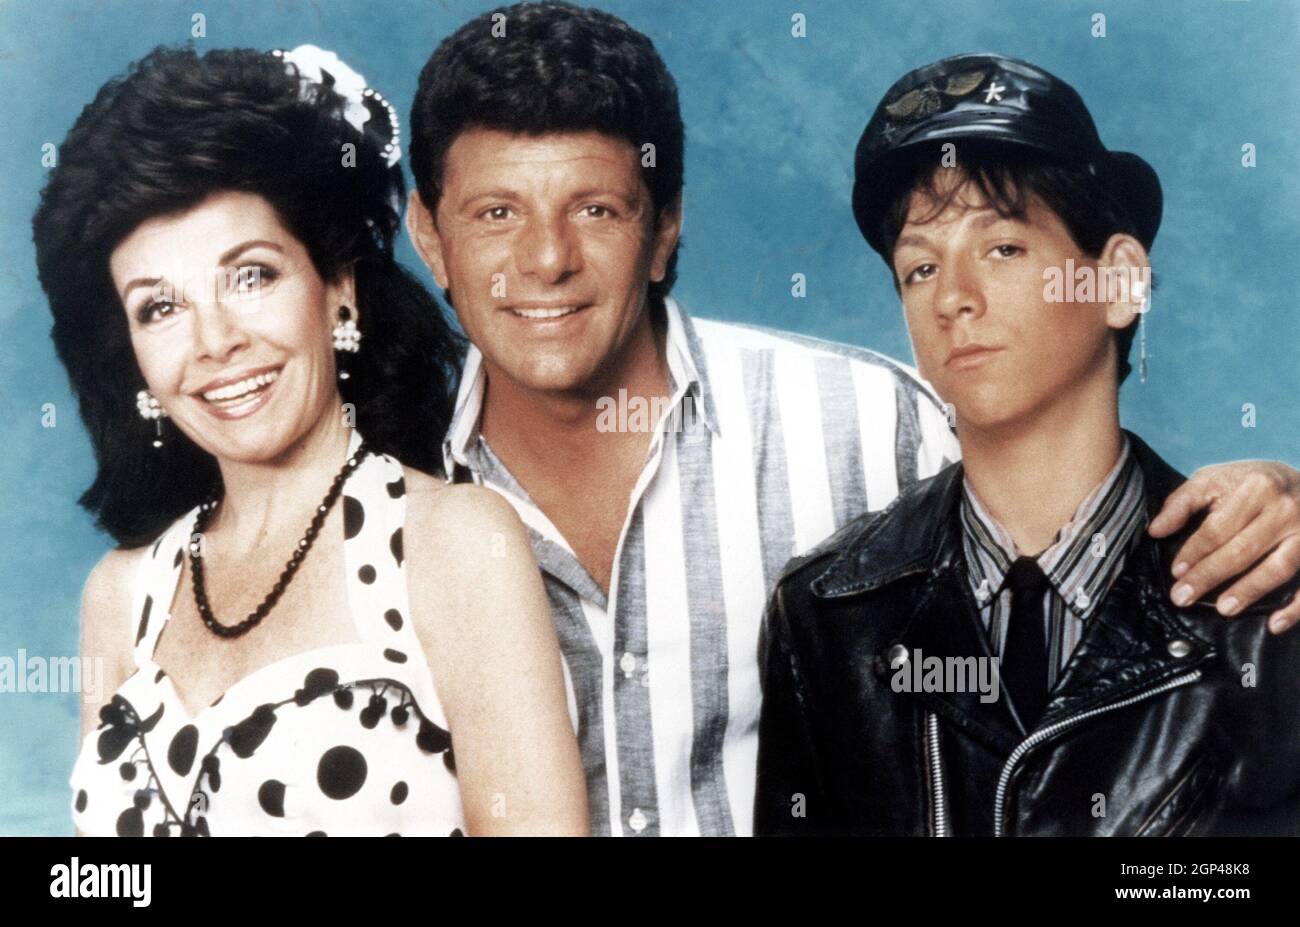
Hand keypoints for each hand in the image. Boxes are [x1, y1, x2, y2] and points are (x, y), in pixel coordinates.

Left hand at [1148, 460, 1299, 633]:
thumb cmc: (1252, 483)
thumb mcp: (1215, 480)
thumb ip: (1182, 502)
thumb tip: (1154, 530)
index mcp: (1256, 487)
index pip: (1219, 527)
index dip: (1194, 552)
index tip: (1176, 573)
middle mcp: (1286, 509)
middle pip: (1243, 550)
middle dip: (1210, 576)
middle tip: (1182, 597)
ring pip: (1278, 567)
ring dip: (1250, 591)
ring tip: (1223, 609)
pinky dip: (1296, 607)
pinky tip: (1274, 624)